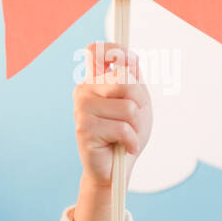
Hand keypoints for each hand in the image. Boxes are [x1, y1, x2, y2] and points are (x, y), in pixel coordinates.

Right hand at [70, 42, 151, 220]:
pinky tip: (123, 147)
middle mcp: (84, 89)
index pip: (101, 51)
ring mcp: (81, 107)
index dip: (116, 51)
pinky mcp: (84, 127)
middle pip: (126, 81)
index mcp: (96, 80)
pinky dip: (131, 140)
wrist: (117, 169)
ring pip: (128, 107)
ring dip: (136, 127)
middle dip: (140, 105)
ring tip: (126, 136)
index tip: (124, 63)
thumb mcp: (138, 102)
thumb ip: (132, 78)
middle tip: (133, 122)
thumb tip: (122, 59)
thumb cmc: (127, 134)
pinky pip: (122, 127)